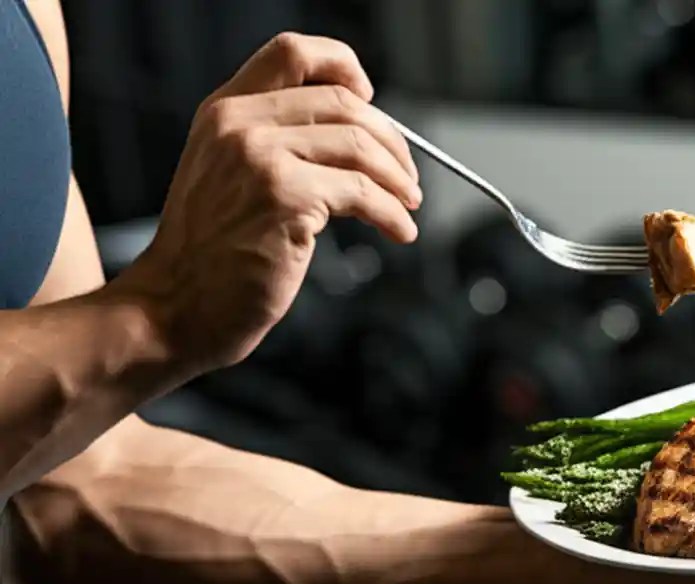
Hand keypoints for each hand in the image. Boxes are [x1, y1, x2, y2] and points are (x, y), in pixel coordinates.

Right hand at [111, 32, 420, 375]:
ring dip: (398, 178)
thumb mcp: (228, 175)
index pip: (294, 52)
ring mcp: (260, 158)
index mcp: (224, 110)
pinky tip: (400, 231)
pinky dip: (393, 213)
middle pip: (343, 102)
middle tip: (407, 176)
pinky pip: (363, 193)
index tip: (372, 100)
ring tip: (408, 204)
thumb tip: (358, 135)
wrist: (174, 308)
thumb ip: (275, 142)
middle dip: (391, 140)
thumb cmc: (209, 254)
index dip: (345, 67)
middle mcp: (239, 125)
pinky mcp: (286, 198)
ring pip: (360, 146)